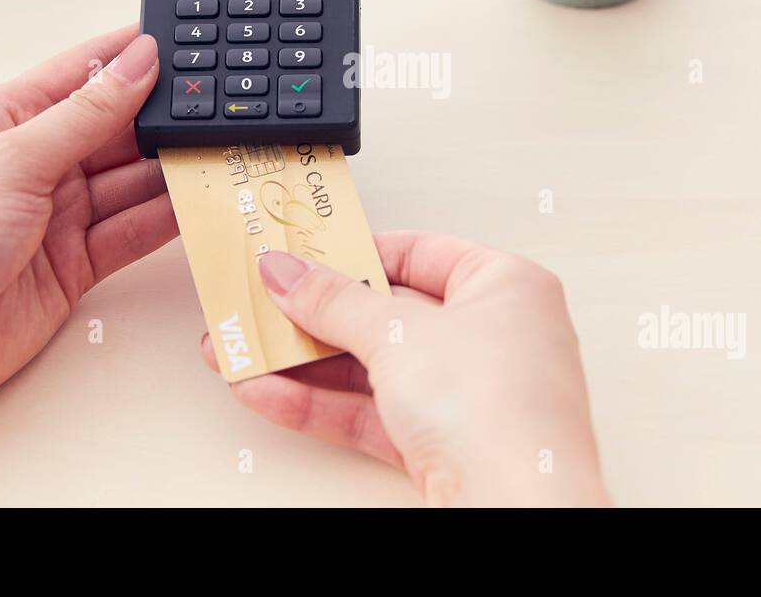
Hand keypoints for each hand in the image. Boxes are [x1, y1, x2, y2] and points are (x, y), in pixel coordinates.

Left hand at [0, 25, 176, 504]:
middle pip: (118, 129)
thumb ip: (87, 114)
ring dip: (172, 170)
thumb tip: (137, 61)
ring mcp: (61, 213)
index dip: (134, 56)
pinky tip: (198, 203)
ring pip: (134, 180)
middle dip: (164, 120)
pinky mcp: (79, 262)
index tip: (188, 43)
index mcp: (11, 119)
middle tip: (219, 107)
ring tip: (220, 155)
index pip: (86, 72)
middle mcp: (40, 162)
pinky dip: (166, 218)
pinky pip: (133, 229)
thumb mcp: (16, 160)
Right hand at [203, 232, 610, 506]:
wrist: (517, 509)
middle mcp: (494, 337)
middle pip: (387, 313)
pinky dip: (320, 404)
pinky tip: (266, 393)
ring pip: (373, 367)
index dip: (354, 254)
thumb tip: (288, 272)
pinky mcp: (443, 445)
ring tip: (243, 353)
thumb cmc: (496, 409)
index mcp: (505, 286)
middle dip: (314, 316)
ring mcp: (468, 395)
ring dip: (304, 363)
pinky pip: (372, 413)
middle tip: (259, 306)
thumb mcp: (398, 333)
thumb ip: (334, 300)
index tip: (300, 257)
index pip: (418, 252)